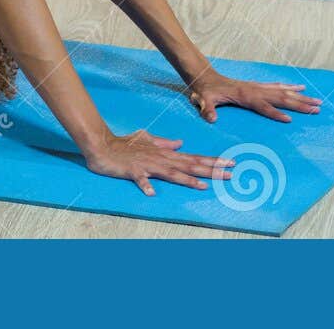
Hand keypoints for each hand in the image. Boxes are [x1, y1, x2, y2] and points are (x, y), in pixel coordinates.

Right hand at [83, 130, 232, 196]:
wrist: (102, 145)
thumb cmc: (125, 144)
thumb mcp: (147, 140)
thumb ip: (164, 143)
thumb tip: (180, 143)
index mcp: (165, 154)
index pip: (193, 158)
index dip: (212, 161)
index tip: (230, 164)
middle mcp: (161, 159)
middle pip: (190, 165)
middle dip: (211, 170)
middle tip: (230, 173)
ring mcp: (148, 165)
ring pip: (171, 173)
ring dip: (187, 180)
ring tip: (203, 186)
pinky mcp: (133, 171)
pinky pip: (140, 180)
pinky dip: (146, 185)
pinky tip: (152, 193)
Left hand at [189, 70, 321, 122]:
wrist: (205, 77)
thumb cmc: (205, 92)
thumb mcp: (203, 100)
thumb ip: (207, 109)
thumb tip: (211, 118)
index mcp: (244, 96)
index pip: (263, 106)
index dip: (275, 113)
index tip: (289, 120)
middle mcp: (255, 90)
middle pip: (281, 98)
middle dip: (299, 104)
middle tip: (317, 109)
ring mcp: (258, 87)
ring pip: (283, 91)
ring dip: (300, 97)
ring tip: (316, 101)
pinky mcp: (257, 86)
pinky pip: (277, 86)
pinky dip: (290, 86)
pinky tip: (300, 87)